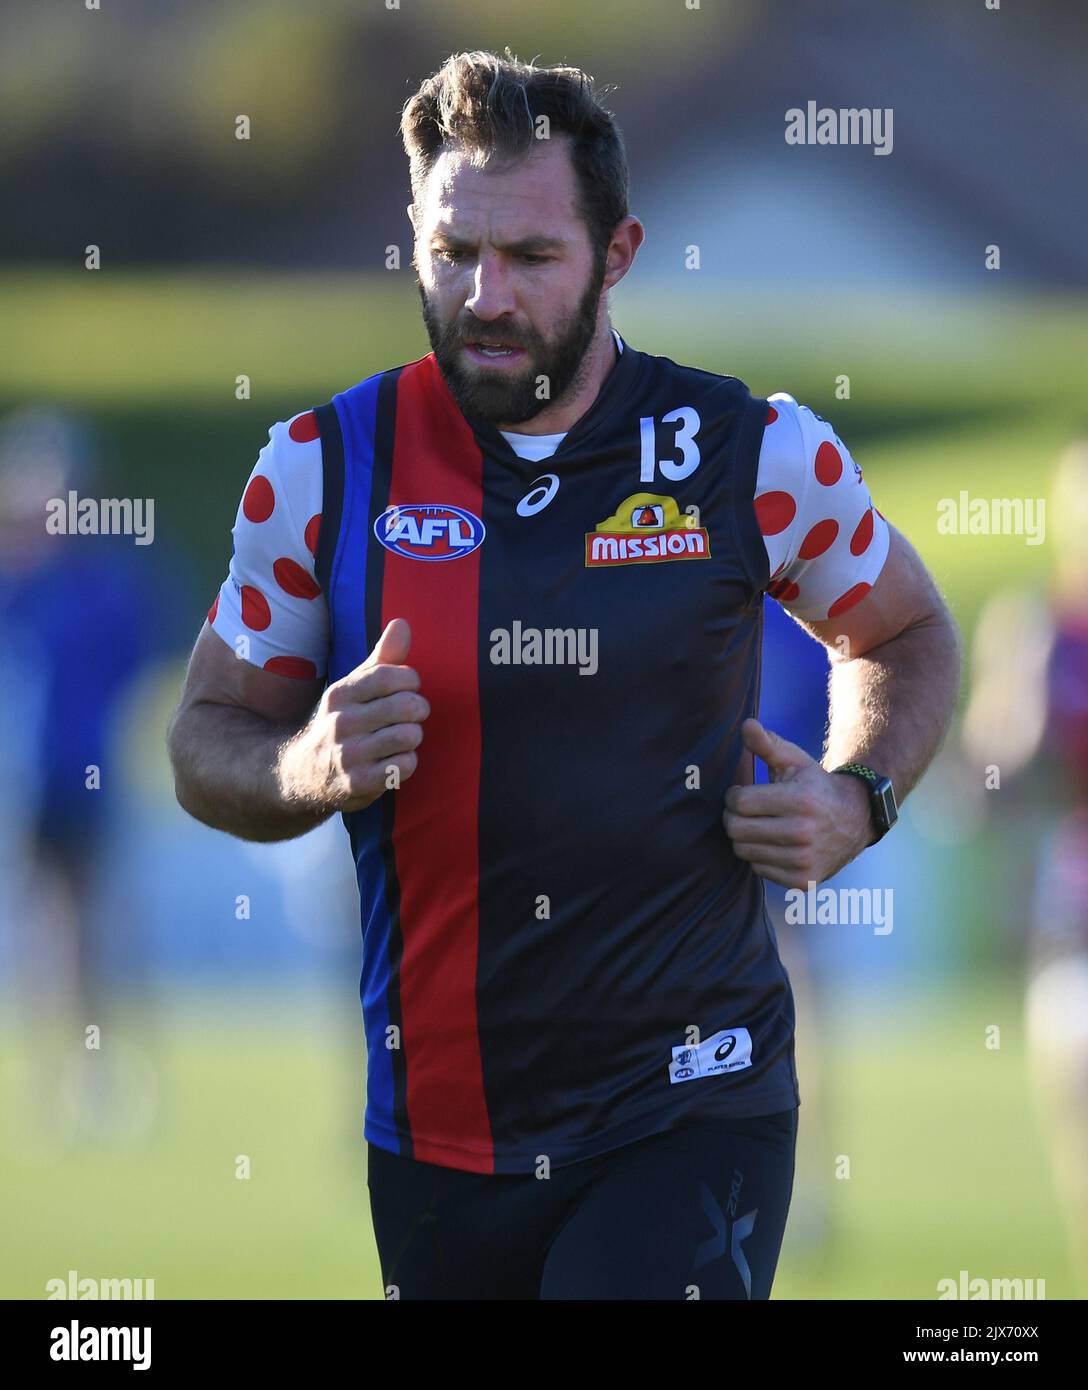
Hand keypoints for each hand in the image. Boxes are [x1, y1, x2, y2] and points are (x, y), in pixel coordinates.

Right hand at [279, 617, 428, 812]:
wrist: (304, 773)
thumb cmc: (342, 721)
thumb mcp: (355, 687)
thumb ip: (383, 657)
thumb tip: (403, 623)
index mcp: (342, 693)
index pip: (392, 675)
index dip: (411, 681)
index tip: (408, 688)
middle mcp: (342, 722)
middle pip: (407, 706)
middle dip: (418, 710)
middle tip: (412, 716)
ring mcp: (349, 754)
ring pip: (409, 736)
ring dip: (414, 737)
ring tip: (402, 738)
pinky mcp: (359, 783)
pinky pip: (405, 766)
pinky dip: (408, 762)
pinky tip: (395, 761)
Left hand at [722, 718, 872, 888]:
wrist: (855, 819)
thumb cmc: (815, 786)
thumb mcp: (795, 761)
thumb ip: (767, 744)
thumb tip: (746, 724)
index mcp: (799, 800)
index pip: (739, 803)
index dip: (733, 796)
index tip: (741, 793)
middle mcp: (802, 832)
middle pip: (736, 829)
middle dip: (733, 817)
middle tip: (744, 810)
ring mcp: (803, 860)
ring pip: (743, 851)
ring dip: (744, 837)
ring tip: (759, 825)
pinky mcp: (802, 880)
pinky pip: (758, 869)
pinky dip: (759, 856)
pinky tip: (772, 843)